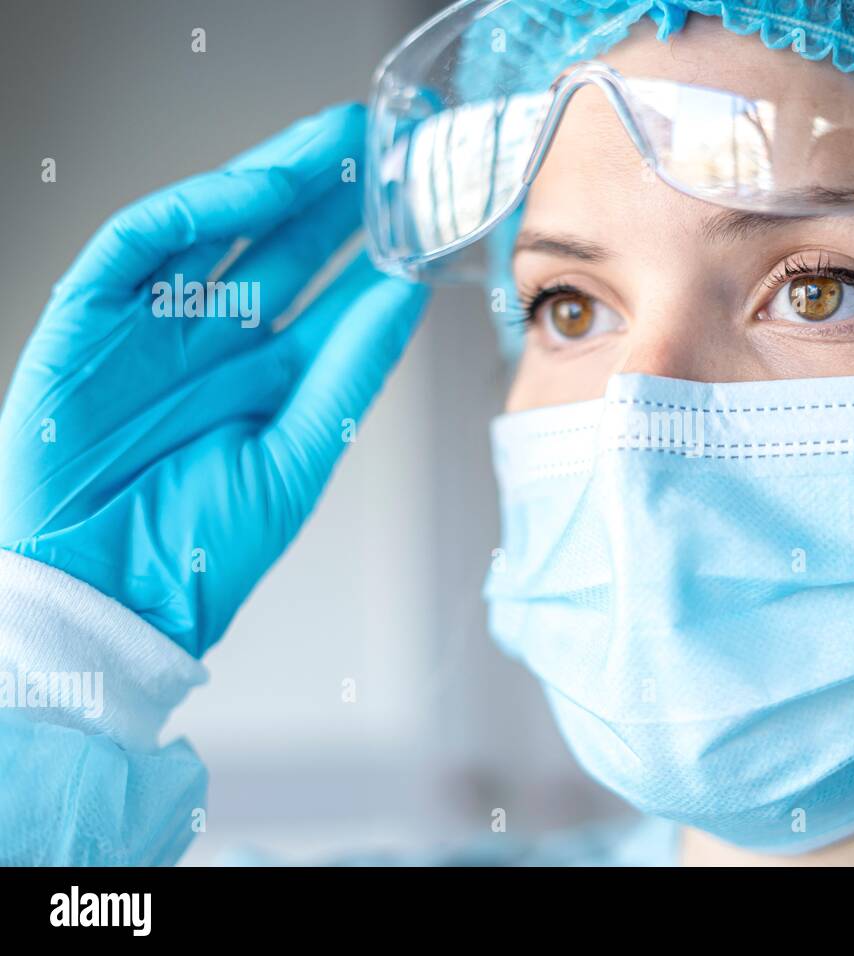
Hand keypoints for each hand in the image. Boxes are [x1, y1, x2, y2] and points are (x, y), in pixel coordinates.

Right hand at [0, 103, 428, 655]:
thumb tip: (407, 293)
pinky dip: (193, 212)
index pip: (332, 291)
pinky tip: (254, 191)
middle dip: (332, 192)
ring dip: (273, 179)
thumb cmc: (198, 547)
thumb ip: (350, 369)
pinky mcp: (89, 320)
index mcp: (270, 377)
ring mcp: (154, 325)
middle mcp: (216, 341)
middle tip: (388, 145)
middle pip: (280, 244)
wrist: (106, 602)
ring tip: (336, 143)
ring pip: (216, 227)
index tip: (428, 204)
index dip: (376, 244)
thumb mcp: (298, 453)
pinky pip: (138, 244)